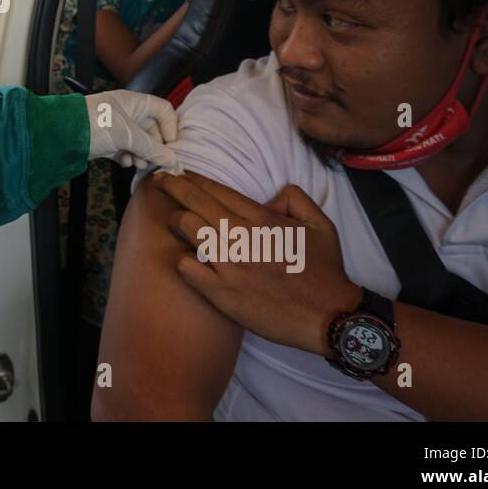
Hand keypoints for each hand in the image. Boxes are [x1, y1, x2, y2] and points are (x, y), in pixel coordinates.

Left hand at [86, 89, 181, 172]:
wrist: (60, 135)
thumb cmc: (92, 124)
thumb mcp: (127, 136)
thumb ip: (152, 149)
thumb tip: (175, 162)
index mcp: (135, 102)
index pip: (164, 111)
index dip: (171, 128)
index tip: (172, 146)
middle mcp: (128, 112)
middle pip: (153, 130)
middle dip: (155, 147)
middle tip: (155, 161)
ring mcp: (117, 127)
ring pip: (140, 143)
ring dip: (142, 155)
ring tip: (138, 163)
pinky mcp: (107, 141)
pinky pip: (126, 150)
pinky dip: (128, 157)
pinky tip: (124, 162)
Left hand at [158, 171, 360, 355]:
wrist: (328, 316)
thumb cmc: (324, 271)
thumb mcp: (320, 224)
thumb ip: (295, 199)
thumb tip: (271, 195)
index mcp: (262, 218)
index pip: (217, 190)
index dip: (193, 179)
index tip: (178, 173)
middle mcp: (242, 236)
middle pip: (195, 202)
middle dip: (173, 186)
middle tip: (159, 180)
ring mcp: (230, 265)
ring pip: (187, 229)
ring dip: (177, 221)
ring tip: (175, 221)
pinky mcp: (222, 292)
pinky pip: (187, 267)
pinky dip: (183, 259)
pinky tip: (187, 259)